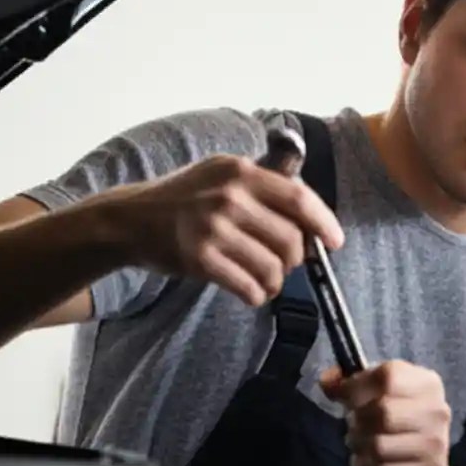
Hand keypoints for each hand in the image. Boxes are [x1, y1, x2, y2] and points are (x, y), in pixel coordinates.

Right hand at [100, 153, 344, 305]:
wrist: (130, 218)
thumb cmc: (186, 198)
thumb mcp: (223, 174)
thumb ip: (265, 187)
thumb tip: (314, 220)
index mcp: (241, 171)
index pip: (299, 198)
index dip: (324, 223)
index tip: (335, 242)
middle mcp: (228, 196)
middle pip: (291, 239)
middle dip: (296, 259)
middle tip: (286, 264)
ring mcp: (212, 227)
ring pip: (273, 267)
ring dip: (276, 281)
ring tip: (268, 281)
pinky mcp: (199, 258)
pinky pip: (248, 285)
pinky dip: (257, 295)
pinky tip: (252, 292)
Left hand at [320, 360, 453, 465]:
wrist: (429, 454)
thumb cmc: (400, 416)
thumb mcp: (381, 391)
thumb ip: (351, 383)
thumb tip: (327, 380)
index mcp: (426, 383)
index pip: (388, 376)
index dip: (357, 387)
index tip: (346, 398)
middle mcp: (437, 410)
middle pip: (383, 411)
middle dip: (358, 422)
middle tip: (355, 427)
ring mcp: (436, 443)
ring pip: (380, 445)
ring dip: (361, 448)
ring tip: (361, 446)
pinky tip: (371, 464)